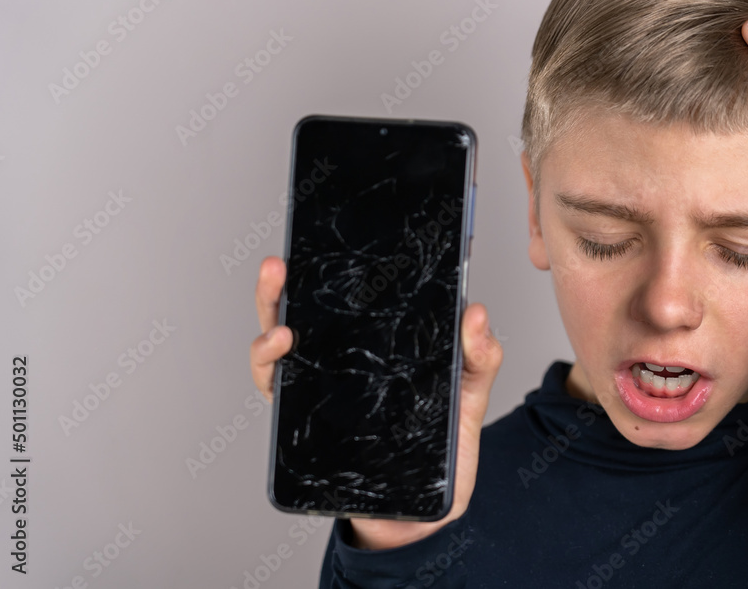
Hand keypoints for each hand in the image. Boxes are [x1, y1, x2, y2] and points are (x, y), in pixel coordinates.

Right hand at [250, 256, 502, 548]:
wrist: (426, 508)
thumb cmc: (444, 447)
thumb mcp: (471, 394)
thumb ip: (479, 355)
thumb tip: (475, 311)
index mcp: (378, 343)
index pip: (348, 297)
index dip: (332, 266)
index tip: (325, 238)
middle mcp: (341, 358)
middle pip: (302, 311)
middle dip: (281, 285)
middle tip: (279, 265)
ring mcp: (320, 386)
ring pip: (278, 342)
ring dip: (268, 320)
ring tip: (280, 320)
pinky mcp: (305, 419)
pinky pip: (275, 387)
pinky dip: (268, 366)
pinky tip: (282, 352)